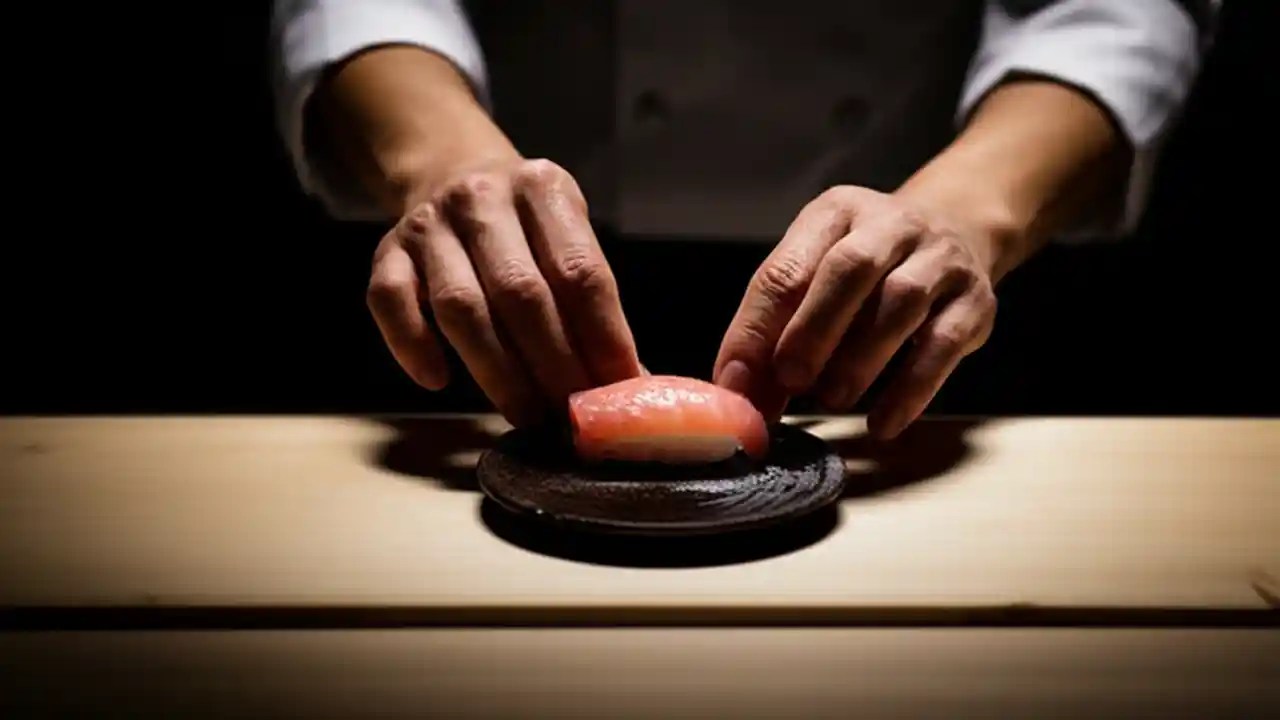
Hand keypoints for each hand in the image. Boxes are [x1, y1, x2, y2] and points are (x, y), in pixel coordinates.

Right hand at [366, 157, 642, 425]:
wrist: (452, 171)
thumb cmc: (525, 225)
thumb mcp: (566, 236)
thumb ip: (590, 301)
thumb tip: (626, 383)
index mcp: (542, 189)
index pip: (580, 272)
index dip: (602, 336)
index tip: (616, 388)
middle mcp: (482, 198)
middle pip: (520, 294)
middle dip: (553, 365)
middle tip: (572, 415)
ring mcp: (428, 224)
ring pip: (459, 307)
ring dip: (496, 372)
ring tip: (525, 415)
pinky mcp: (385, 250)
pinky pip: (391, 302)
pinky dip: (413, 346)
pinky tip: (438, 381)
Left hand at [713, 186, 998, 438]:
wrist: (959, 232)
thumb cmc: (868, 266)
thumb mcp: (816, 274)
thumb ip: (775, 329)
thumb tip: (742, 397)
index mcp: (836, 213)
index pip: (787, 269)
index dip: (756, 329)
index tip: (737, 382)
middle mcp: (892, 224)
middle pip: (852, 269)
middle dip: (814, 330)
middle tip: (790, 382)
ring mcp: (941, 259)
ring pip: (902, 302)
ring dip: (861, 358)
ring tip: (833, 400)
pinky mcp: (975, 300)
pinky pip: (943, 345)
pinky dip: (911, 389)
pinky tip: (883, 422)